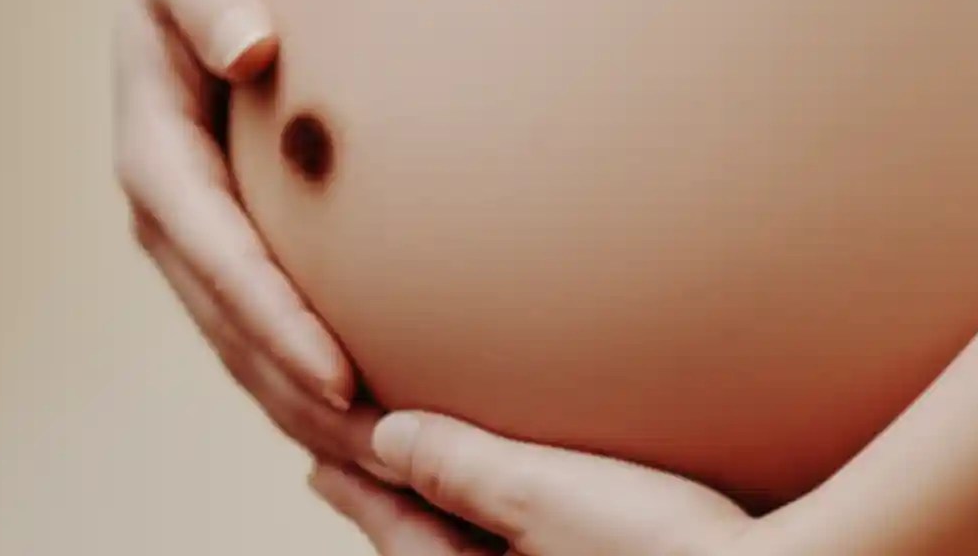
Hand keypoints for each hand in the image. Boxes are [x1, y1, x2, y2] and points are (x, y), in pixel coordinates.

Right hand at [113, 0, 369, 463]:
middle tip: (381, 450)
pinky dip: (315, 380)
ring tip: (389, 462)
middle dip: (293, 392)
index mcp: (156, 141)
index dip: (264, 314)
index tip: (336, 371)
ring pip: (246, 342)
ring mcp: (206, 231)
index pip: (207, 245)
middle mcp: (174, 202)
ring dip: (308, 410)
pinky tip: (375, 418)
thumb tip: (248, 50)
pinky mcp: (247, 240)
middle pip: (226, 320)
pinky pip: (273, 322)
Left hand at [310, 412, 795, 555]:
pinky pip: (523, 541)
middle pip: (427, 541)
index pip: (395, 527)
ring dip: (442, 502)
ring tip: (424, 470)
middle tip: (349, 463)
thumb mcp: (542, 498)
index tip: (317, 456)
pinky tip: (524, 493)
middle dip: (389, 497)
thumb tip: (383, 433)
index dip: (353, 485)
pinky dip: (498, 512)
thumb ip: (459, 468)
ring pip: (476, 543)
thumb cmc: (660, 552)